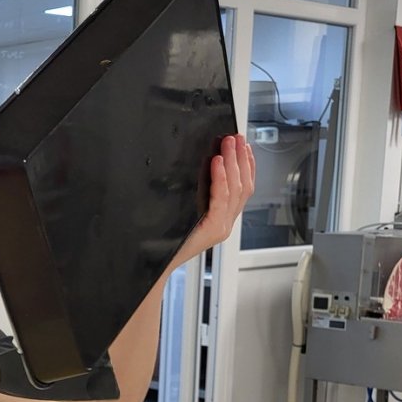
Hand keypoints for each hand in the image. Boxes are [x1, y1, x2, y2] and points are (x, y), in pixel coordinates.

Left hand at [175, 134, 255, 265]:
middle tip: (237, 138)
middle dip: (241, 160)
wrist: (155, 263)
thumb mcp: (185, 211)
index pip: (243, 190)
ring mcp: (221, 227)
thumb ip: (198, 194)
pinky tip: (217, 162)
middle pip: (243, 186)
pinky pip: (220, 199)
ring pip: (235, 190)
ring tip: (228, 144)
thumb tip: (205, 164)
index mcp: (222, 220)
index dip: (247, 167)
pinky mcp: (213, 229)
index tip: (245, 147)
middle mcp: (226, 224)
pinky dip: (220, 178)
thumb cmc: (164, 240)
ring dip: (232, 163)